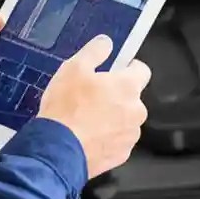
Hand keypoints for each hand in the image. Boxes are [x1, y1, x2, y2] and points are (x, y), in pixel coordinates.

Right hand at [37, 36, 151, 178]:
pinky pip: (116, 141)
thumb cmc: (66, 109)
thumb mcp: (74, 68)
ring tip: (85, 118)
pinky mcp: (120, 155)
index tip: (117, 69)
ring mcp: (129, 135)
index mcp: (128, 87)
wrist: (57, 149)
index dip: (129, 68)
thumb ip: (94, 52)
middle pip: (131, 97)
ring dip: (111, 118)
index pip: (142, 70)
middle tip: (91, 96)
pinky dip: (106, 138)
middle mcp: (135, 111)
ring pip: (125, 120)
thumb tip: (106, 43)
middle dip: (115, 96)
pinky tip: (86, 135)